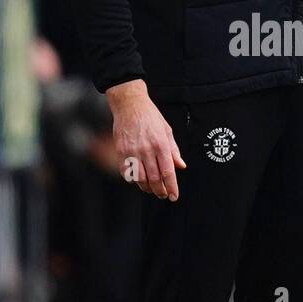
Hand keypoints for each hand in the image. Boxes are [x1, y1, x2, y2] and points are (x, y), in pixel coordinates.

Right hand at [106, 79, 186, 200]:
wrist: (130, 105)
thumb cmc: (150, 117)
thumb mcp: (167, 130)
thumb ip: (173, 150)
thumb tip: (181, 166)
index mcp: (161, 144)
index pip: (168, 172)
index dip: (172, 187)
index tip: (174, 196)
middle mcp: (147, 149)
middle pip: (155, 179)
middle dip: (160, 191)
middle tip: (164, 195)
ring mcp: (132, 151)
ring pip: (140, 179)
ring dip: (147, 188)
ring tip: (152, 189)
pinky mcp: (121, 151)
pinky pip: (127, 172)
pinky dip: (133, 179)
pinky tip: (138, 179)